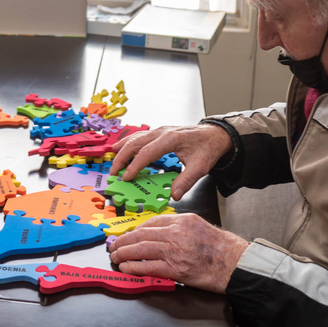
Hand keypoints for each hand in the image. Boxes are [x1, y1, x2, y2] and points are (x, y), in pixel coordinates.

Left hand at [108, 213, 248, 292]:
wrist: (235, 265)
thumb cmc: (222, 249)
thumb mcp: (200, 227)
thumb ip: (180, 227)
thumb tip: (159, 234)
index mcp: (182, 220)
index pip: (152, 222)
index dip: (135, 229)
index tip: (127, 234)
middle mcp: (177, 233)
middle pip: (142, 234)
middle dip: (124, 240)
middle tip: (114, 245)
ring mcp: (175, 251)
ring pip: (141, 249)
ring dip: (124, 253)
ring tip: (116, 257)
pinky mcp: (176, 269)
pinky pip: (149, 267)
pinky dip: (134, 267)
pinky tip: (126, 267)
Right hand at [109, 123, 232, 199]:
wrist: (215, 134)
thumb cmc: (208, 147)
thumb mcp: (201, 167)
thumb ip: (186, 181)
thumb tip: (174, 195)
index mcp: (171, 139)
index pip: (147, 152)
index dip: (134, 165)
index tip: (126, 177)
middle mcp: (162, 132)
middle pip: (135, 143)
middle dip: (122, 158)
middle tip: (114, 173)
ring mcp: (159, 131)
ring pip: (135, 138)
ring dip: (122, 149)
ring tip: (112, 161)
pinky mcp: (159, 133)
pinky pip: (139, 136)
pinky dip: (127, 142)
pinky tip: (119, 147)